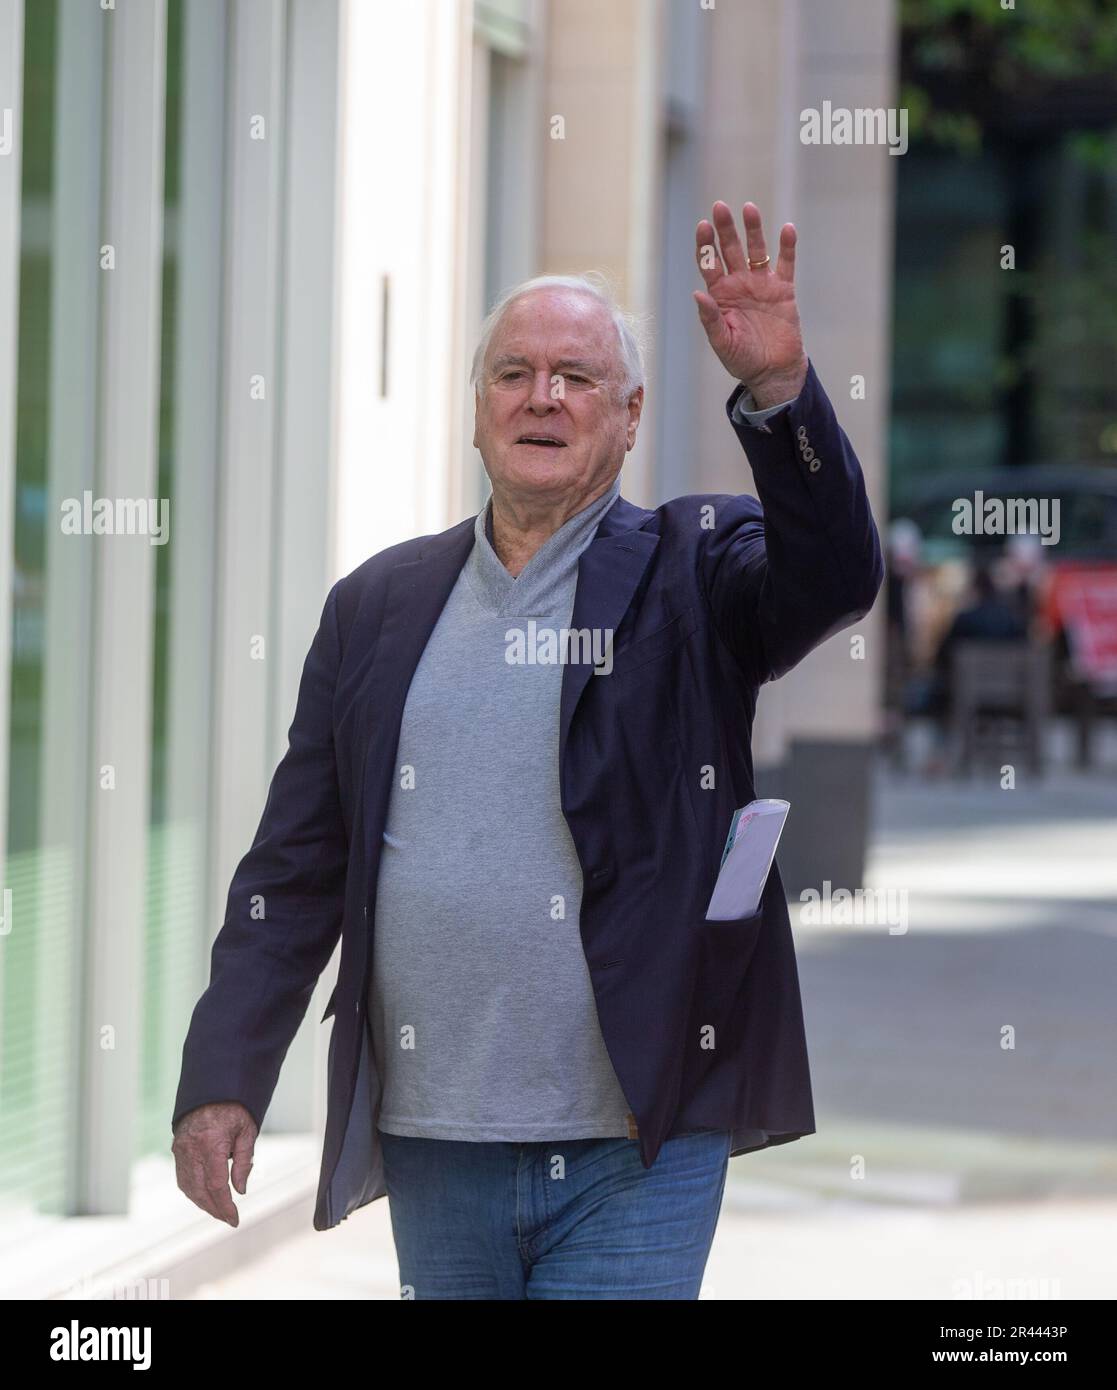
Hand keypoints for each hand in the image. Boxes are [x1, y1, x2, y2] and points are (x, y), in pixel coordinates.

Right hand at [172, 1101, 257, 1226]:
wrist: (212, 1088)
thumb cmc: (234, 1109)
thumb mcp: (247, 1131)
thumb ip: (244, 1162)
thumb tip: (240, 1191)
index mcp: (211, 1143)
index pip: (217, 1185)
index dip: (225, 1206)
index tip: (235, 1219)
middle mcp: (192, 1149)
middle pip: (201, 1190)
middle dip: (215, 1209)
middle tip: (228, 1219)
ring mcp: (181, 1150)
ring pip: (188, 1187)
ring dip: (203, 1203)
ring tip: (219, 1211)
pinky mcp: (176, 1149)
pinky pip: (182, 1178)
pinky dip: (193, 1191)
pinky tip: (205, 1197)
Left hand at [693, 201, 806, 407]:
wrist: (773, 371)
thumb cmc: (743, 359)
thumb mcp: (722, 342)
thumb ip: (710, 319)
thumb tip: (697, 294)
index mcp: (720, 295)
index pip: (710, 263)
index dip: (706, 245)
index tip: (703, 225)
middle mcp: (739, 284)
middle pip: (731, 249)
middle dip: (726, 229)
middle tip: (720, 207)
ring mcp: (761, 284)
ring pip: (756, 250)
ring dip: (753, 230)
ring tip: (749, 208)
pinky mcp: (783, 289)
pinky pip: (786, 263)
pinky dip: (787, 247)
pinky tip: (787, 229)